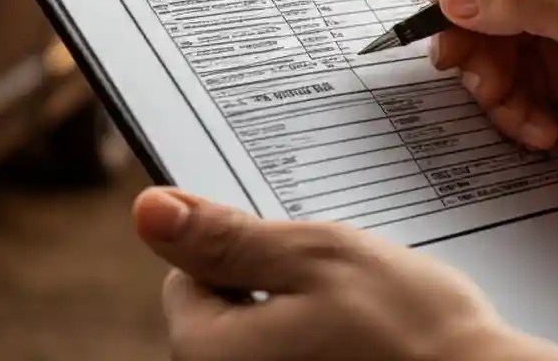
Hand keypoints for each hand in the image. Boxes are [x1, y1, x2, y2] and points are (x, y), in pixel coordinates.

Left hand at [133, 187, 557, 360]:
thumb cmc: (409, 329)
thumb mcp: (313, 257)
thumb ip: (226, 236)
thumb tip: (148, 210)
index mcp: (210, 352)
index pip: (188, 280)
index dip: (245, 255)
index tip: (301, 261)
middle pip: (225, 317)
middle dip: (275, 291)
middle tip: (342, 291)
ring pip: (267, 341)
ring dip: (304, 322)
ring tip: (364, 322)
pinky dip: (328, 351)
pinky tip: (370, 348)